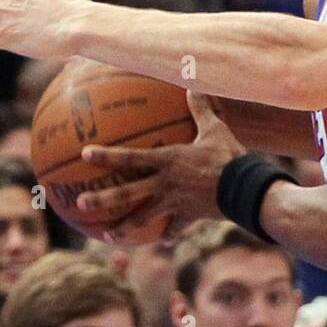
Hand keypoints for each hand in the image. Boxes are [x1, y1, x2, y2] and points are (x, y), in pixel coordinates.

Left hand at [76, 92, 244, 242]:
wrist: (244, 188)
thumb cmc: (229, 156)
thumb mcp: (215, 129)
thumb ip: (200, 109)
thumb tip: (191, 86)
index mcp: (168, 161)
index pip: (130, 157)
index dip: (107, 155)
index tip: (84, 154)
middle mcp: (165, 183)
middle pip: (128, 193)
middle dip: (103, 199)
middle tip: (81, 203)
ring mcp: (175, 203)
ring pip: (144, 218)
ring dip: (125, 228)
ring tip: (109, 236)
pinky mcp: (189, 216)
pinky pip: (175, 228)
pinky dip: (168, 234)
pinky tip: (163, 241)